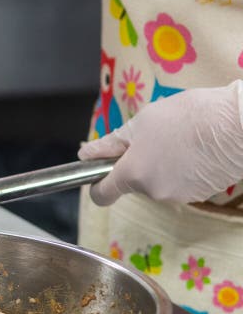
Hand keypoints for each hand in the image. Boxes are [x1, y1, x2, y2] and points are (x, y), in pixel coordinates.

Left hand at [78, 80, 242, 205]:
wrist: (239, 125)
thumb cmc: (188, 117)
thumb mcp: (142, 122)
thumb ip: (112, 143)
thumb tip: (86, 153)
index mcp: (133, 174)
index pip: (102, 194)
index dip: (97, 185)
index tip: (99, 174)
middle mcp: (152, 192)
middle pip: (134, 182)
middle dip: (139, 163)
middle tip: (155, 137)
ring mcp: (177, 196)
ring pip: (158, 182)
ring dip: (162, 165)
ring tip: (181, 140)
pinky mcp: (199, 195)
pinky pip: (180, 183)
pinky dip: (183, 170)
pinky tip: (196, 150)